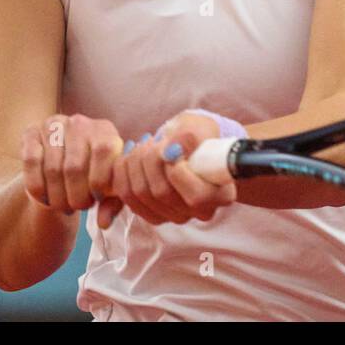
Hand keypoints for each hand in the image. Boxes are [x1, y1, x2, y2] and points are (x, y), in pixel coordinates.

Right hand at [22, 114, 124, 222]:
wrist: (64, 160)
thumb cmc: (93, 174)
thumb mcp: (108, 186)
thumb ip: (112, 203)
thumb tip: (104, 223)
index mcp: (105, 130)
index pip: (104, 151)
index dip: (99, 181)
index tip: (96, 199)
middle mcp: (80, 122)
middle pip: (74, 167)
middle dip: (76, 196)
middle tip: (77, 207)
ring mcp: (54, 125)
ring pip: (52, 169)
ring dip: (57, 197)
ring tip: (63, 206)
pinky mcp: (31, 132)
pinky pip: (31, 162)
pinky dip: (37, 187)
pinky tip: (44, 199)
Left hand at [104, 112, 236, 228]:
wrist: (189, 145)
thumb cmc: (199, 136)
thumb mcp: (200, 128)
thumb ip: (190, 137)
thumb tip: (171, 150)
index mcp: (221, 195)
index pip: (196, 196)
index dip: (176, 170)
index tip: (170, 145)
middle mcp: (200, 212)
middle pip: (162, 193)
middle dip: (150, 159)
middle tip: (151, 139)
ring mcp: (175, 216)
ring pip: (141, 194)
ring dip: (135, 163)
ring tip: (142, 144)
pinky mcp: (153, 214)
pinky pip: (127, 197)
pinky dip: (123, 172)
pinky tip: (129, 155)